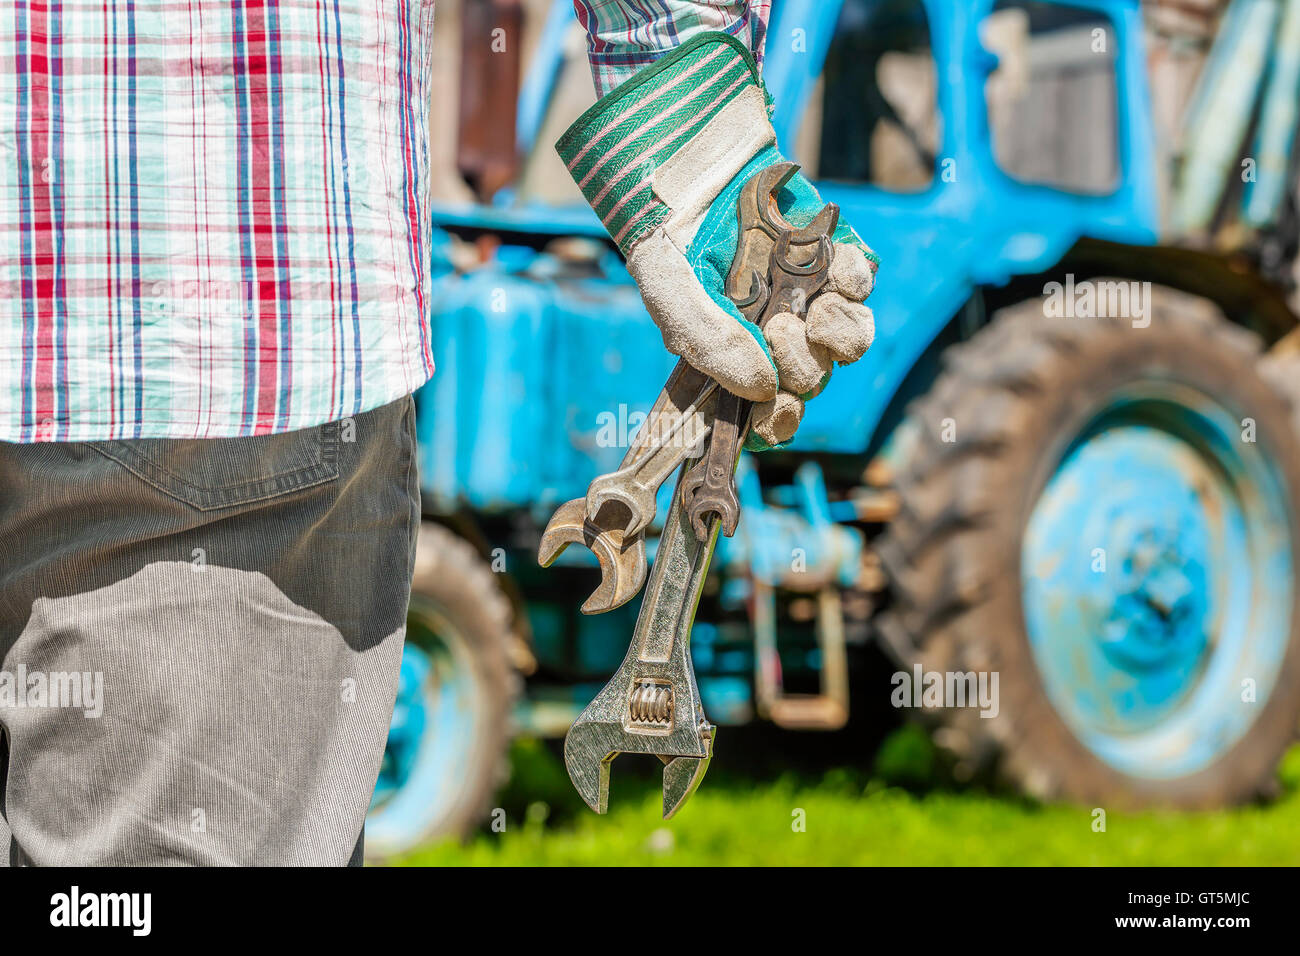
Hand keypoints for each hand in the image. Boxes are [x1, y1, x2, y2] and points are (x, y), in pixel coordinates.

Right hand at [557, 33, 877, 447]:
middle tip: (775, 329)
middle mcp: (777, 333)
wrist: (691, 159)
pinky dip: (851, 280)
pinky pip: (861, 285)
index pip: (774, 411)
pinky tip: (829, 267)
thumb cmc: (669, 235)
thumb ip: (712, 347)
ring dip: (837, 333)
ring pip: (849, 340)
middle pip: (816, 378)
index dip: (783, 419)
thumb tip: (765, 390)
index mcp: (737, 356)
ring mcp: (809, 296)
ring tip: (810, 310)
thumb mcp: (672, 296)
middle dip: (801, 363)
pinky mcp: (834, 257)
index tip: (780, 406)